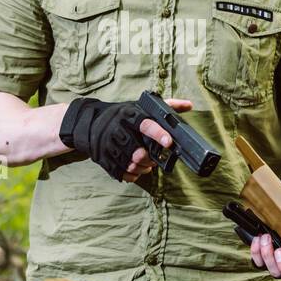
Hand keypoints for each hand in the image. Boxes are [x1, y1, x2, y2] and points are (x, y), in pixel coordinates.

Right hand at [60, 96, 193, 181]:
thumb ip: (166, 106)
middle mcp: (117, 129)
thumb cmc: (123, 116)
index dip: (157, 133)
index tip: (169, 142)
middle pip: (137, 150)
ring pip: (129, 164)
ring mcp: (107, 145)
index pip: (145, 123)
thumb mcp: (141, 107)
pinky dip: (130, 175)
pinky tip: (135, 171)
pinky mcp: (102, 158)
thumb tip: (189, 105)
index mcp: (129, 115)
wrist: (91, 124)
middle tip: (155, 160)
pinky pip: (119, 172)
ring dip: (142, 168)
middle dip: (149, 159)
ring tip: (147, 166)